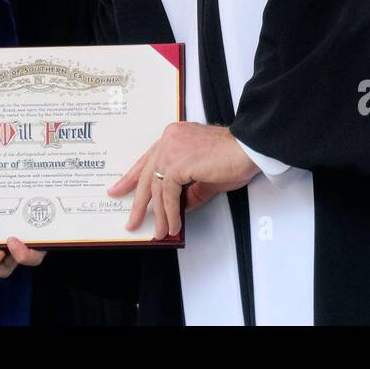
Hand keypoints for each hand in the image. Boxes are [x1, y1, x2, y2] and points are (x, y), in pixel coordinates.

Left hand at [107, 123, 259, 240]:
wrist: (248, 148)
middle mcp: (169, 139)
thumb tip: (179, 207)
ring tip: (161, 231)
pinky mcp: (177, 164)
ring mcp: (171, 150)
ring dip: (159, 215)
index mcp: (174, 136)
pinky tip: (174, 224)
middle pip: (146, 174)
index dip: (134, 177)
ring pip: (156, 188)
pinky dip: (171, 212)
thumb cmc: (234, 156)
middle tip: (131, 219)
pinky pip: (168, 194)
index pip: (148, 159)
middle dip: (138, 201)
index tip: (121, 189)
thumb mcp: (206, 176)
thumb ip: (189, 189)